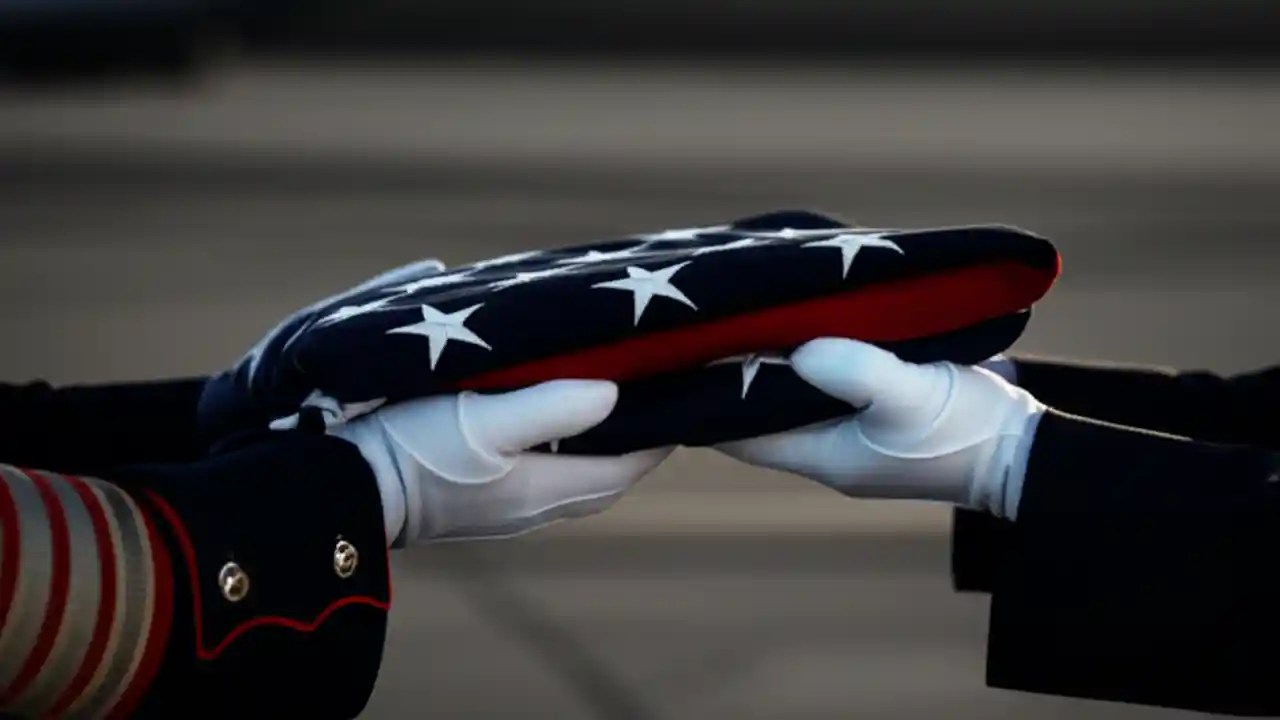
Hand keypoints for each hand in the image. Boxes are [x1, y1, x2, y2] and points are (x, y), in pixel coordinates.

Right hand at [331, 380, 671, 544]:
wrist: (342, 489)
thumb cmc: (413, 452)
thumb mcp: (484, 421)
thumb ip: (552, 407)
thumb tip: (614, 394)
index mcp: (543, 489)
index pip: (625, 468)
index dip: (657, 436)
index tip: (676, 396)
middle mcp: (530, 506)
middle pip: (602, 477)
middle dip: (630, 442)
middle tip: (645, 395)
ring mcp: (501, 508)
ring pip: (569, 476)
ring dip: (591, 445)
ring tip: (600, 398)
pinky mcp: (473, 500)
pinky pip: (535, 475)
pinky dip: (554, 448)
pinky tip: (538, 415)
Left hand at [716, 339, 1044, 518]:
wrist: (1026, 453)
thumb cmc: (966, 432)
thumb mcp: (909, 393)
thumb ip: (855, 370)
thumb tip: (798, 348)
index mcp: (820, 455)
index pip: (737, 432)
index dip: (709, 399)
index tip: (686, 356)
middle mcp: (826, 451)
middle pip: (759, 412)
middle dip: (737, 374)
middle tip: (716, 322)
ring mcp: (851, 437)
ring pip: (792, 397)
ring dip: (775, 363)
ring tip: (754, 314)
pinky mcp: (877, 417)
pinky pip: (827, 387)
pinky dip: (811, 360)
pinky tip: (808, 322)